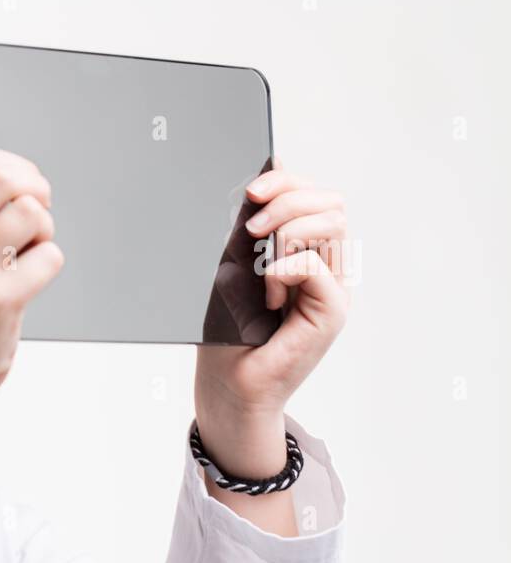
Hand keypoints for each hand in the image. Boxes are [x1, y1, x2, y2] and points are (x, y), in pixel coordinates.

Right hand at [0, 116, 63, 427]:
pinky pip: (48, 256)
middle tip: (35, 221)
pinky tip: (27, 285)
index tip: (20, 194)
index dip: (14, 169)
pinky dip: (48, 267)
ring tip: (28, 256)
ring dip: (44, 233)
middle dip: (36, 192)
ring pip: (32, 213)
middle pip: (8, 176)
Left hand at [194, 157, 351, 475]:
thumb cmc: (228, 331)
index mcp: (306, 249)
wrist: (229, 384)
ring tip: (259, 267)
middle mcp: (327, 265)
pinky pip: (318, 266)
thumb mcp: (235, 266)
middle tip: (253, 227)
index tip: (251, 191)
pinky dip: (287, 269)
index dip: (286, 181)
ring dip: (287, 234)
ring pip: (332, 224)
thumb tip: (261, 178)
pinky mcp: (332, 312)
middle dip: (289, 200)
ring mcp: (334, 287)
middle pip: (331, 202)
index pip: (315, 195)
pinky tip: (269, 292)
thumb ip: (252, 229)